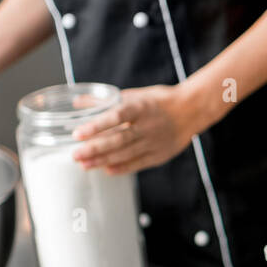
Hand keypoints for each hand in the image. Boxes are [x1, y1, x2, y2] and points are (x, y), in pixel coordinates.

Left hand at [71, 83, 217, 174]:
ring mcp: (154, 142)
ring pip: (125, 154)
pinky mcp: (159, 155)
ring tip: (84, 165)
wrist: (191, 111)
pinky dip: (121, 168)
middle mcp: (147, 126)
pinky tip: (106, 170)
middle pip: (118, 139)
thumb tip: (78, 102)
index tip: (77, 134)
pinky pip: (137, 164)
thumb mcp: (134, 96)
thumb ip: (106, 101)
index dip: (96, 126)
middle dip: (94, 149)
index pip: (115, 116)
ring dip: (103, 161)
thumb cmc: (159, 101)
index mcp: (141, 107)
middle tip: (75, 155)